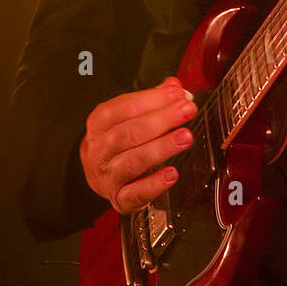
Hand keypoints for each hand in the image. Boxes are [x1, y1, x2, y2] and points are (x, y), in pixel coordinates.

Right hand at [79, 75, 196, 213]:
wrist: (99, 176)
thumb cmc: (117, 142)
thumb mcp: (127, 117)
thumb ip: (151, 101)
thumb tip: (175, 87)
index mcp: (99, 124)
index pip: (123, 108)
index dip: (152, 99)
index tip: (177, 94)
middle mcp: (99, 149)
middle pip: (130, 133)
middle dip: (162, 120)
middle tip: (187, 110)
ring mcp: (107, 175)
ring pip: (134, 161)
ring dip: (162, 148)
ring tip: (185, 136)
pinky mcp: (119, 198)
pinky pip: (136, 193)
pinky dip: (154, 184)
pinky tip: (172, 173)